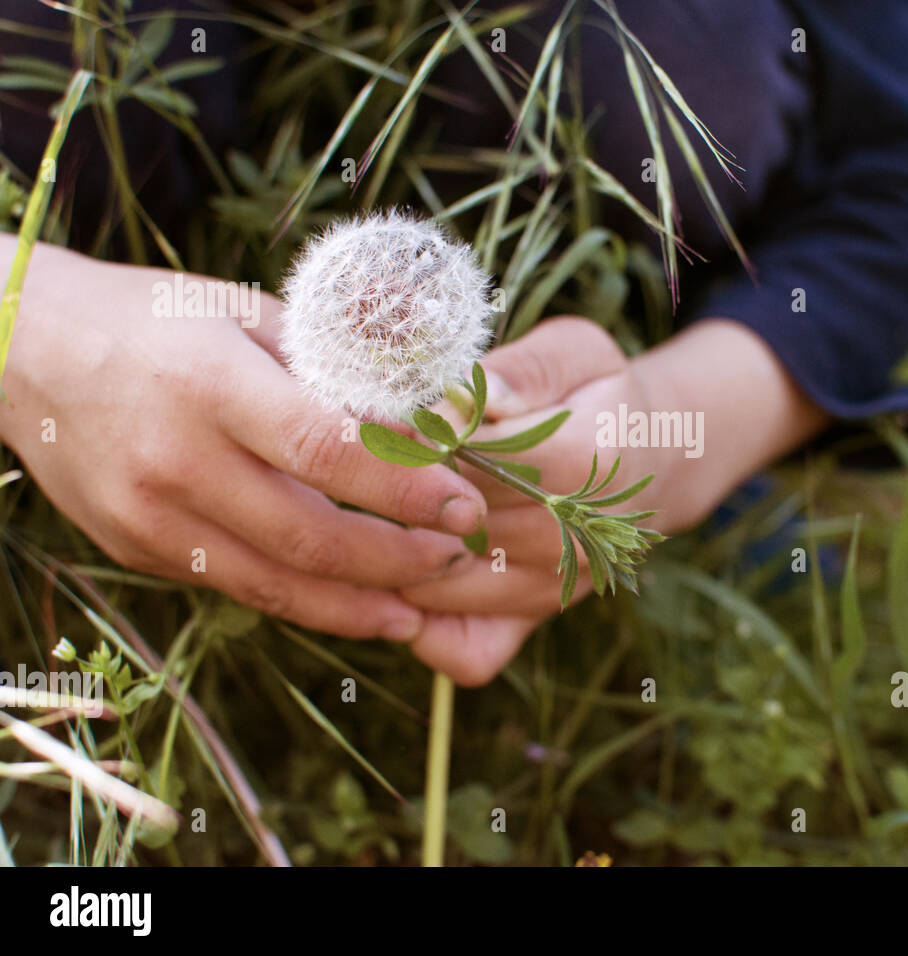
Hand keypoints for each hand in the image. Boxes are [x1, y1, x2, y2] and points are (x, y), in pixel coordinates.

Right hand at [0, 238, 485, 639]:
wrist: (22, 352)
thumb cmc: (153, 320)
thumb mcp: (245, 312)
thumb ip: (333, 366)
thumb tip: (430, 416)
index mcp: (210, 383)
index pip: (327, 451)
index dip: (406, 488)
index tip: (465, 504)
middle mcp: (175, 460)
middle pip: (310, 536)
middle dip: (399, 558)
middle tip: (457, 555)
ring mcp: (149, 517)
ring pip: (275, 585)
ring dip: (359, 605)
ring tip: (417, 608)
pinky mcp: (138, 549)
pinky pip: (237, 586)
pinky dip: (303, 602)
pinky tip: (352, 603)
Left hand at [399, 316, 828, 683]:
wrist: (651, 463)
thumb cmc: (599, 395)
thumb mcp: (576, 352)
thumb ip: (522, 368)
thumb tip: (465, 398)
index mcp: (580, 462)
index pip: (468, 460)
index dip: (411, 438)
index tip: (371, 415)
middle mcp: (567, 541)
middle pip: (442, 527)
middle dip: (386, 494)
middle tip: (348, 462)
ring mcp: (548, 591)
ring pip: (434, 589)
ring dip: (386, 556)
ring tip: (360, 511)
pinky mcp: (531, 622)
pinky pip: (461, 651)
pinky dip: (419, 626)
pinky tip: (401, 572)